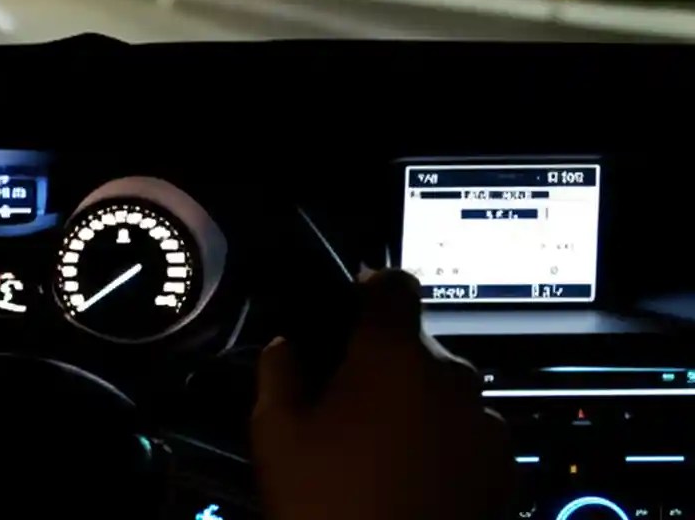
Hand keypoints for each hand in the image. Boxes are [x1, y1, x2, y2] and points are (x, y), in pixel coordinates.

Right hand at [251, 270, 513, 519]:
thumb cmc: (329, 505)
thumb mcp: (276, 436)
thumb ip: (279, 373)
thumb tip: (287, 349)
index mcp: (393, 356)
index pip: (392, 284)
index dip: (368, 287)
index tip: (350, 307)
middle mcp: (452, 378)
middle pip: (417, 347)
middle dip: (384, 366)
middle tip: (346, 408)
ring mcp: (486, 426)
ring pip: (444, 395)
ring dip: (417, 408)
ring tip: (379, 455)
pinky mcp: (505, 470)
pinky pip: (468, 437)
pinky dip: (443, 447)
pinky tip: (410, 483)